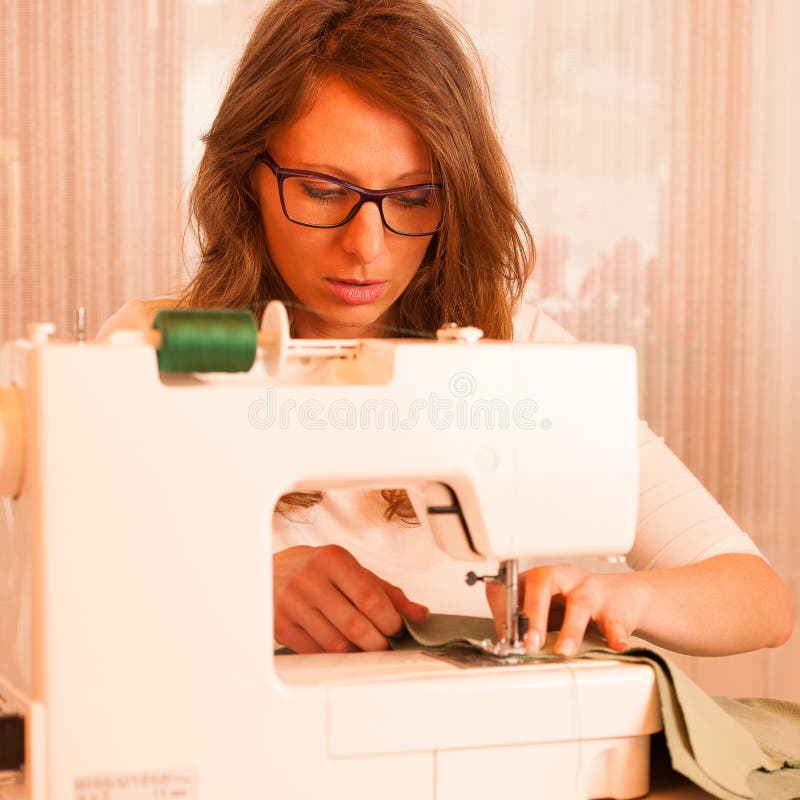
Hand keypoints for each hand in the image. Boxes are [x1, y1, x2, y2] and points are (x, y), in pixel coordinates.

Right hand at [273, 544, 429, 653]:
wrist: (273, 571)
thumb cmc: (321, 571)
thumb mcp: (354, 571)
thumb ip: (388, 593)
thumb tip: (420, 614)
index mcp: (333, 560)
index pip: (370, 597)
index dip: (390, 620)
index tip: (398, 630)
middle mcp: (310, 579)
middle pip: (354, 625)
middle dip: (378, 643)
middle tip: (386, 646)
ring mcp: (292, 603)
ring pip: (335, 644)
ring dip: (358, 655)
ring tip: (367, 650)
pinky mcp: (281, 626)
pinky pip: (316, 653)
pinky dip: (335, 659)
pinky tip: (344, 653)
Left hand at [485, 564, 648, 655]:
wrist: (623, 597)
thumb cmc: (577, 604)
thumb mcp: (548, 606)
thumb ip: (528, 620)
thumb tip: (506, 642)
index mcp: (541, 578)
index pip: (514, 584)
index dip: (504, 608)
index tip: (505, 635)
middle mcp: (564, 579)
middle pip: (543, 584)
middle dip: (534, 614)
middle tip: (530, 642)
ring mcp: (590, 591)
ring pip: (579, 604)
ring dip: (570, 630)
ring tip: (564, 651)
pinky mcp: (615, 608)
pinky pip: (614, 620)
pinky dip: (616, 634)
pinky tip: (617, 644)